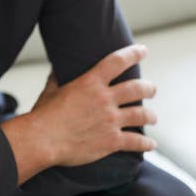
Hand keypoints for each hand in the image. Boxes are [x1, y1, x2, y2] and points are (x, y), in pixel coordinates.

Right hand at [31, 43, 157, 166]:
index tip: (143, 50)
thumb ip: (57, 77)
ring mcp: (110, 120)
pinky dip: (146, 144)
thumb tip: (57, 67)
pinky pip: (136, 142)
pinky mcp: (111, 141)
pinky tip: (151, 145)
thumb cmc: (44, 115)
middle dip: (148, 88)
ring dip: (150, 116)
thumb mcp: (50, 90)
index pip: (117, 62)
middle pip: (137, 88)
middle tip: (151, 89)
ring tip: (153, 117)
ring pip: (141, 115)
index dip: (133, 54)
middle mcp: (104, 99)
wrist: (43, 140)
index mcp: (90, 82)